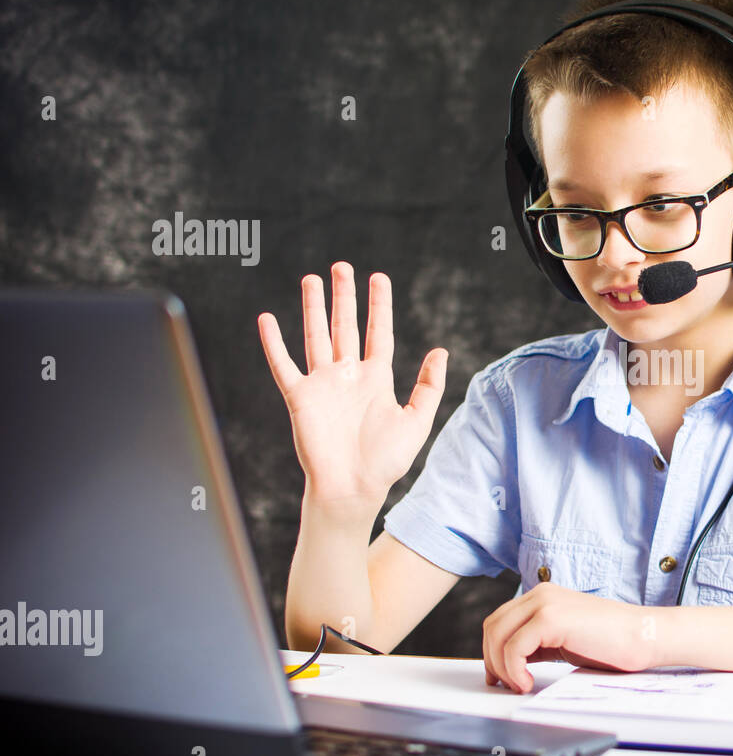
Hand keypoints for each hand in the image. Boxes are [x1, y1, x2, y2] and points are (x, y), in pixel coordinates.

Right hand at [257, 261, 447, 514]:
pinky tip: (267, 318)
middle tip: (342, 266)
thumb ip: (428, 386)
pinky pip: (284, 364)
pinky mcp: (299, 397)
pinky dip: (274, 342)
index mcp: (376, 380)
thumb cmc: (385, 462)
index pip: (378, 333)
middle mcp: (348, 377)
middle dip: (344, 296)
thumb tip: (441, 350)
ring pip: (316, 336)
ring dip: (313, 308)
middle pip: (345, 327)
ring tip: (311, 279)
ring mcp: (322, 385)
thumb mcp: (416, 421)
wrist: (352, 488)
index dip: (379, 306)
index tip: (379, 277)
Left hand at [482, 583, 660, 693]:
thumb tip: (512, 664)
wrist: (645, 636)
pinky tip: (528, 682)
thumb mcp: (565, 641)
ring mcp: (545, 603)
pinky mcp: (551, 618)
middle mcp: (541, 594)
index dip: (493, 651)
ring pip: (498, 636)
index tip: (499, 676)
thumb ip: (538, 644)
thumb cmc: (613, 643)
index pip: (500, 620)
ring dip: (502, 667)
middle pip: (493, 626)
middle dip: (492, 660)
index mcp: (543, 596)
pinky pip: (513, 647)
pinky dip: (514, 670)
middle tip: (505, 684)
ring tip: (521, 685)